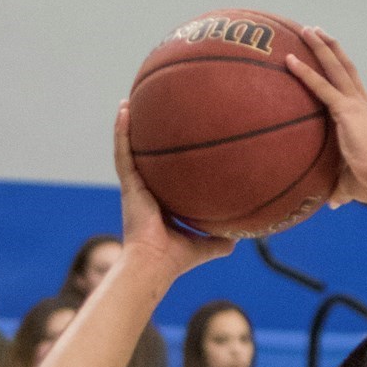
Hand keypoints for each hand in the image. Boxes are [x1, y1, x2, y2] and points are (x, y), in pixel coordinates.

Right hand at [112, 103, 234, 278]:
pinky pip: (123, 152)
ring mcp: (134, 188)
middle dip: (146, 137)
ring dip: (128, 126)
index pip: (163, 177)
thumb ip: (222, 239)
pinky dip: (122, 131)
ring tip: (130, 101)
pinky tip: (125, 109)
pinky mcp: (129, 186)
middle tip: (152, 114)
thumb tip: (245, 235)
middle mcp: (144, 193)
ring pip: (128, 150)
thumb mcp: (207, 246)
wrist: (154, 265)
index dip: (166, 161)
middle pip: (144, 158)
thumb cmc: (176, 260)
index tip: (174, 141)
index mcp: (159, 204)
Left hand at [285, 27, 366, 207]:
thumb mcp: (350, 184)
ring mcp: (355, 104)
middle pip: (344, 67)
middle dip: (330, 47)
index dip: (340, 67)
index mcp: (364, 115)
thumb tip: (331, 204)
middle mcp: (361, 103)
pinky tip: (289, 60)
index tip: (329, 53)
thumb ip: (339, 189)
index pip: (351, 84)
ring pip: (336, 67)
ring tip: (306, 29)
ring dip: (320, 47)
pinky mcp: (346, 110)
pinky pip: (321, 86)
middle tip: (315, 31)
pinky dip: (305, 72)